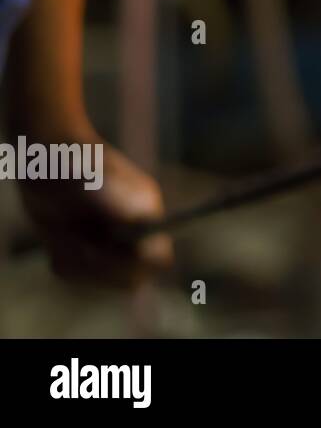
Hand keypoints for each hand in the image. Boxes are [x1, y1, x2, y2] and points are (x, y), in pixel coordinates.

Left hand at [18, 131, 172, 286]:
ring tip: (62, 234)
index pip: (158, 258)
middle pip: (133, 277)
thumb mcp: (92, 176)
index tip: (101, 246)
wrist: (48, 154)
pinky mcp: (85, 250)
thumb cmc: (74, 159)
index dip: (133, 262)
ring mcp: (110, 242)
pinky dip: (65, 264)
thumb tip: (140, 220)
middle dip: (101, 268)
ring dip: (78, 265)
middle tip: (76, 244)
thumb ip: (116, 199)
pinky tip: (57, 238)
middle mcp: (134, 231)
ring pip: (102, 280)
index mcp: (147, 212)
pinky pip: (78, 276)